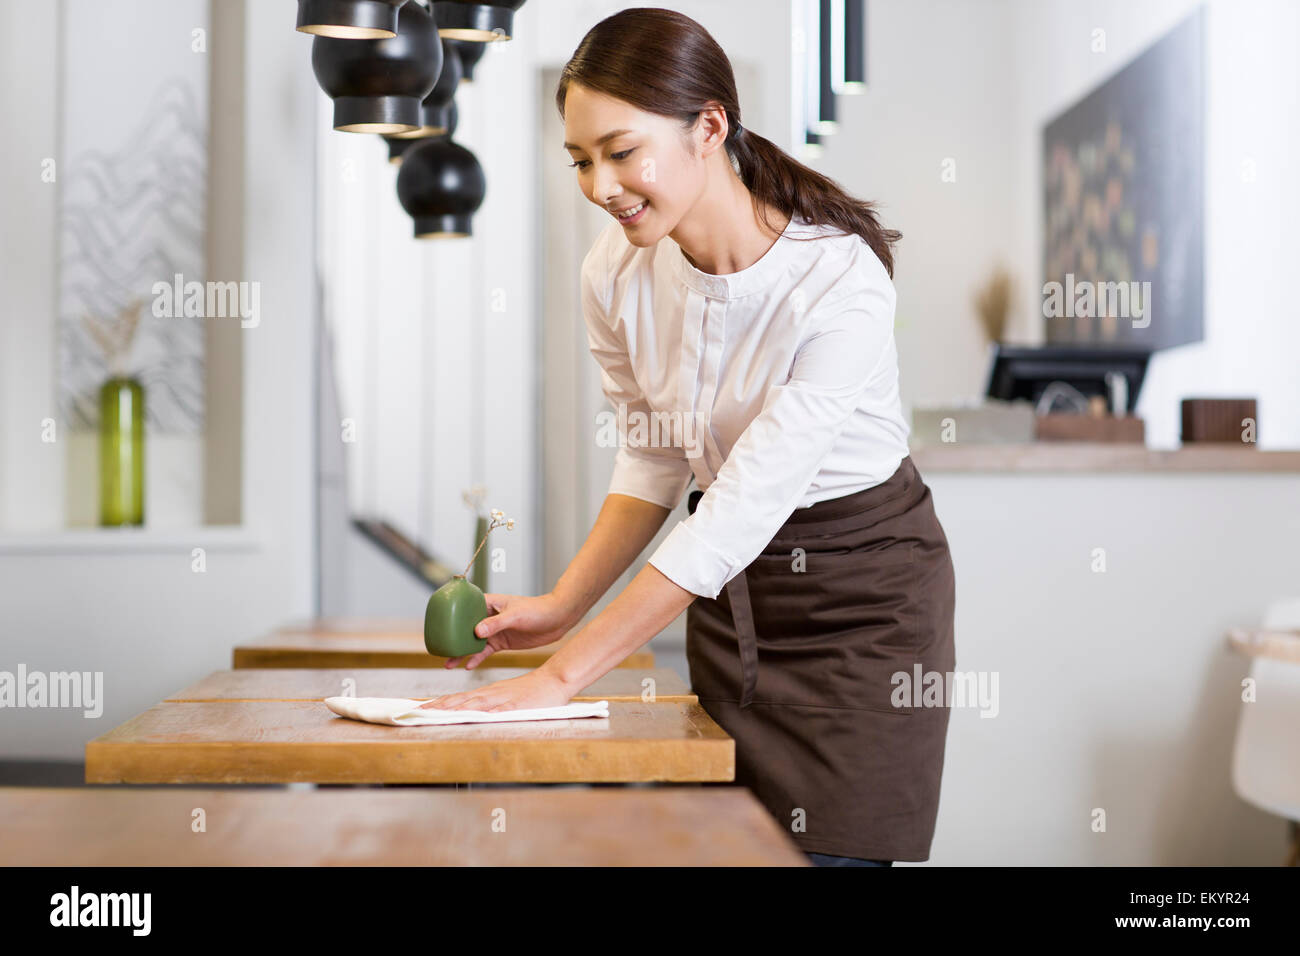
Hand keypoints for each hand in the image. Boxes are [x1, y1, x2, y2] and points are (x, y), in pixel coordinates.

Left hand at [415, 667, 572, 711]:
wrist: (554, 680)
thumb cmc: (530, 691)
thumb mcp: (505, 697)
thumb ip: (489, 705)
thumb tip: (470, 715)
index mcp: (487, 694)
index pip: (458, 699)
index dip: (438, 704)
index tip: (420, 709)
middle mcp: (491, 695)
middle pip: (461, 701)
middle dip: (439, 708)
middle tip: (418, 712)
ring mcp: (504, 700)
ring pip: (476, 705)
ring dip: (456, 710)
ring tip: (438, 715)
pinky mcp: (518, 705)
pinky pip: (501, 710)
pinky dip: (488, 714)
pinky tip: (477, 718)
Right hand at [442, 591, 580, 669]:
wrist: (556, 620)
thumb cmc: (537, 609)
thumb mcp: (515, 615)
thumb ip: (496, 623)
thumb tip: (476, 631)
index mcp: (490, 603)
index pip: (466, 607)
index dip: (452, 614)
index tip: (438, 624)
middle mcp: (489, 616)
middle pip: (466, 627)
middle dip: (453, 638)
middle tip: (439, 649)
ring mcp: (495, 630)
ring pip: (473, 642)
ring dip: (462, 652)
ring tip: (448, 664)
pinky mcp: (502, 642)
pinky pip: (485, 652)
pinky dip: (476, 659)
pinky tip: (468, 667)